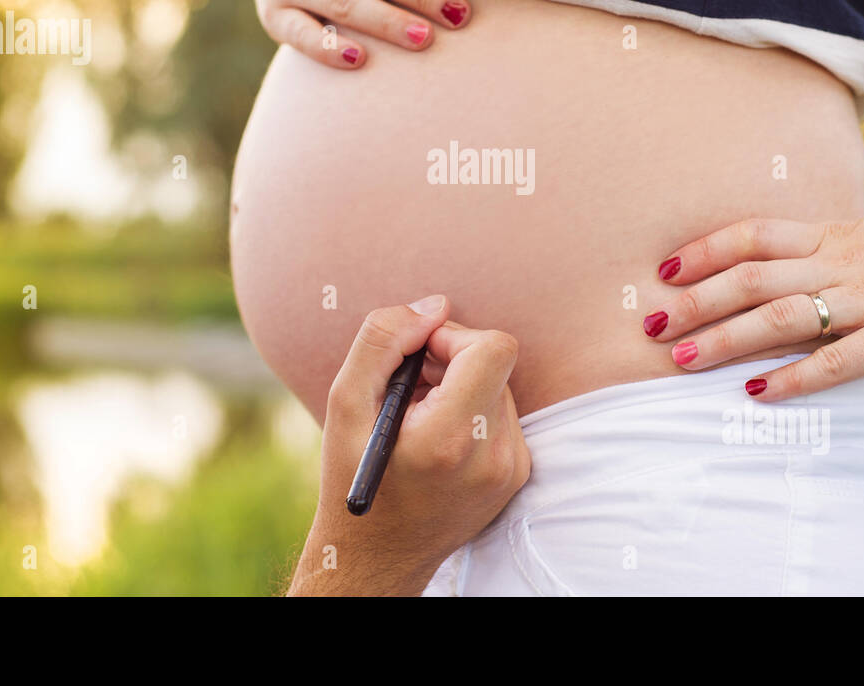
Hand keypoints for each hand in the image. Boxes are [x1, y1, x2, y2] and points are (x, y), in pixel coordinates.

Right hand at [288, 295, 529, 595]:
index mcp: (451, 436)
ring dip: (461, 387)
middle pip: (494, 364)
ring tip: (419, 417)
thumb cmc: (354, 474)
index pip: (493, 349)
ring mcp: (511, 468)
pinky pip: (504, 414)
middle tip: (410, 388)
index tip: (420, 356)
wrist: (376, 555)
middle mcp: (493, 455)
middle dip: (451, 362)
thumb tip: (435, 306)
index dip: (453, 337)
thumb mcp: (346, 402)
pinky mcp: (518, 474)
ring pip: (500, 386)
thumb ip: (384, 341)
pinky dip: (473, 412)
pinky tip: (438, 437)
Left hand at [641, 181, 863, 400]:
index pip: (752, 235)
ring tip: (681, 360)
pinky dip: (795, 377)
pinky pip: (839, 359)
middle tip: (650, 326)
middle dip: (696, 302)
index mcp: (832, 235)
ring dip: (725, 339)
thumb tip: (786, 271)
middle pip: (751, 277)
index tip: (663, 270)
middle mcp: (839, 262)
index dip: (704, 251)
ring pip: (782, 316)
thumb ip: (829, 251)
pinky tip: (759, 394)